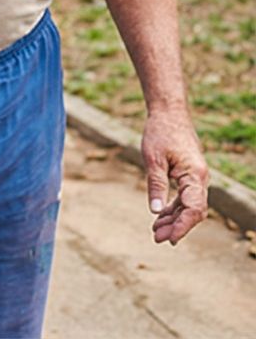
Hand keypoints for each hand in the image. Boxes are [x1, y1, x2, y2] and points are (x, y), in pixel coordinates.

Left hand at [141, 103, 207, 243]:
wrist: (169, 112)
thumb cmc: (160, 132)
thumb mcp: (153, 158)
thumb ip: (156, 184)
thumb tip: (155, 211)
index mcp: (195, 176)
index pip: (193, 210)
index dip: (182, 227)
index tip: (169, 240)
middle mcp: (200, 179)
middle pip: (192, 212)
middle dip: (176, 227)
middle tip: (157, 238)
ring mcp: (195, 178)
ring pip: (188, 206)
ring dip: (174, 219)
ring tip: (156, 232)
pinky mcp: (189, 175)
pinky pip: (184, 197)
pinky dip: (173, 207)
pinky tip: (161, 216)